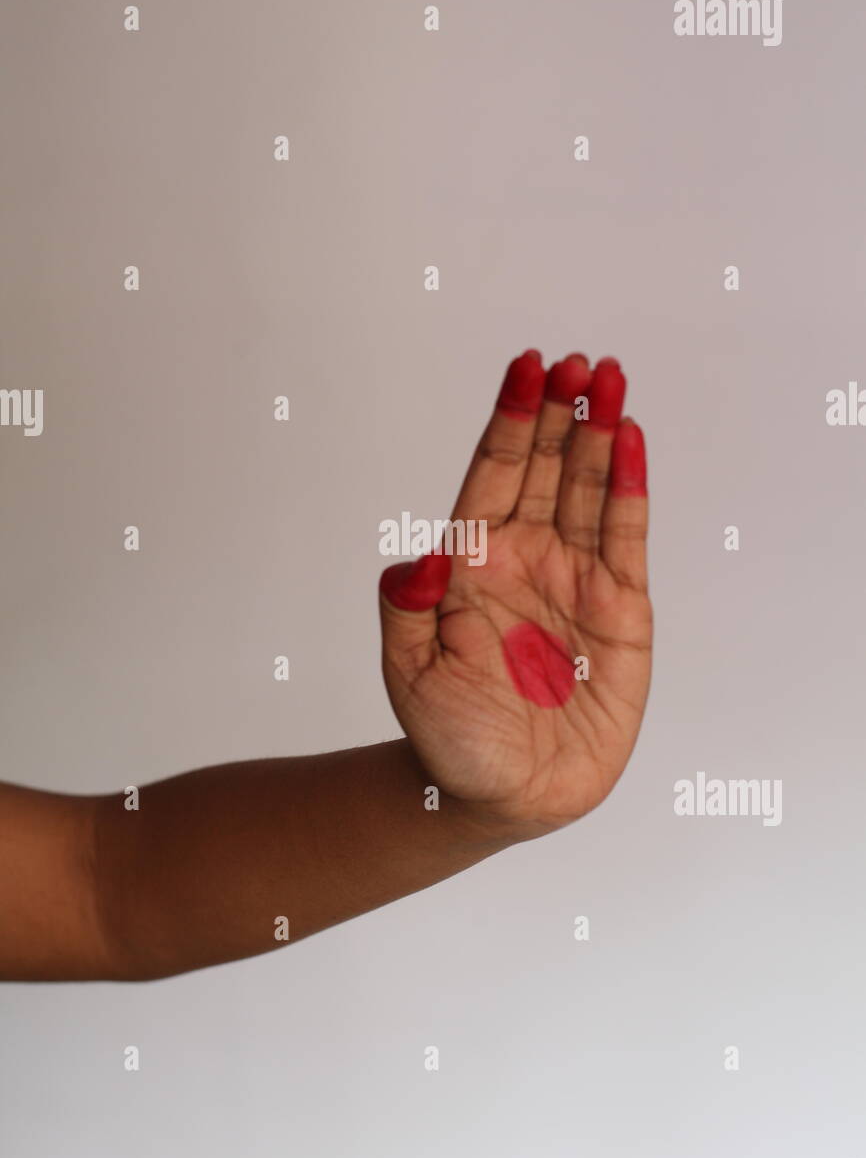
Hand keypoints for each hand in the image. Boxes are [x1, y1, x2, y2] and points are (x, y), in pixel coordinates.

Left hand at [379, 350, 651, 839]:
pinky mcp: (620, 610)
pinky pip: (626, 538)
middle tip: (576, 362)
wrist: (502, 795)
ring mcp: (574, 579)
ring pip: (588, 489)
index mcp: (472, 560)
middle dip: (560, 412)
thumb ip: (406, 612)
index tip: (526, 368)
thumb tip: (416, 560)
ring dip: (600, 434)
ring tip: (610, 379)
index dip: (511, 420)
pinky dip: (630, 489)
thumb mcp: (409, 673)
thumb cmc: (448, 735)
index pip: (494, 473)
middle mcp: (525, 556)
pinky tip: (633, 443)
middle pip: (545, 467)